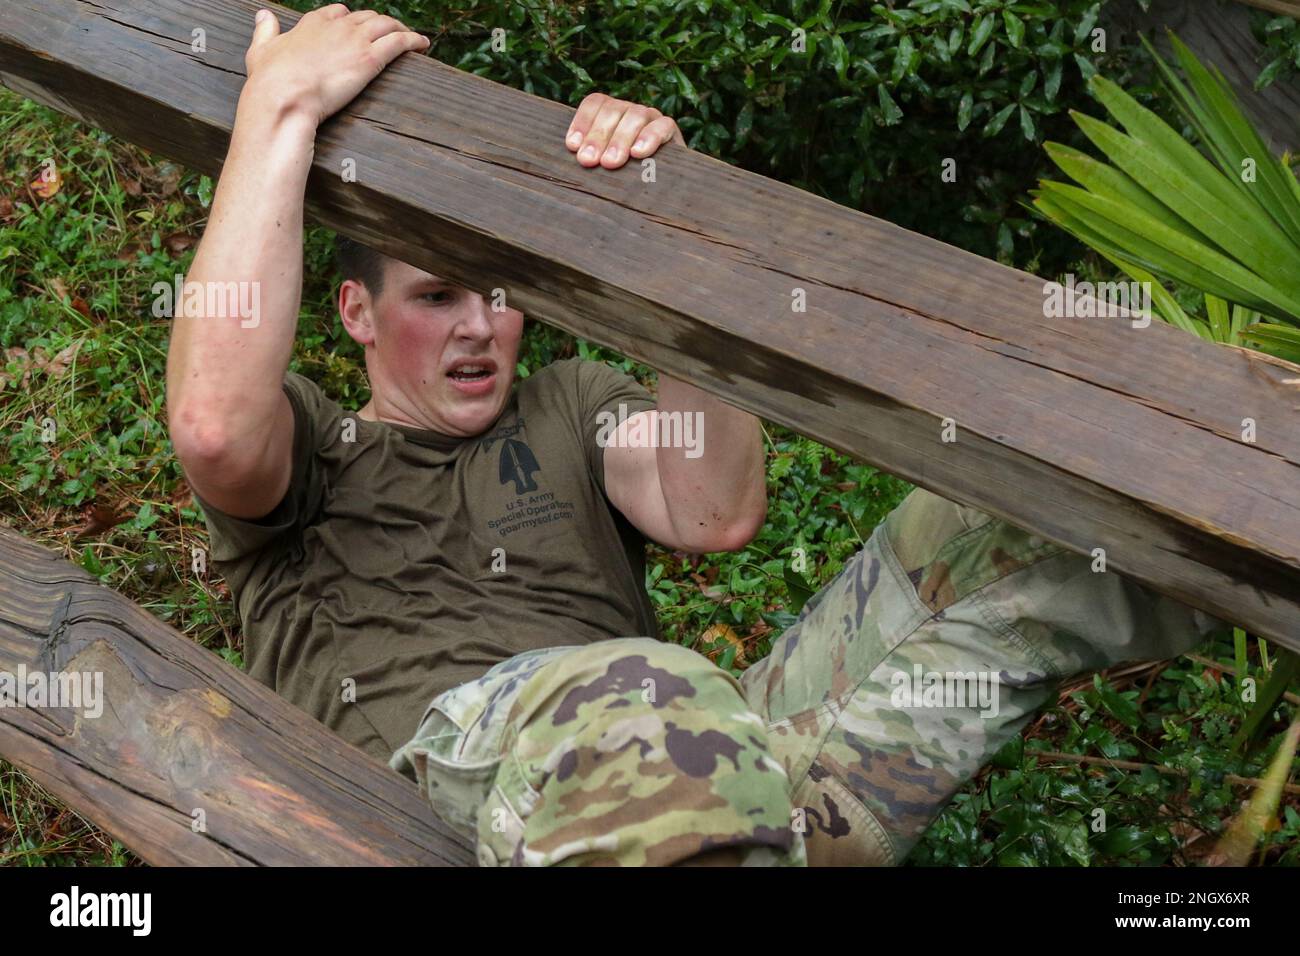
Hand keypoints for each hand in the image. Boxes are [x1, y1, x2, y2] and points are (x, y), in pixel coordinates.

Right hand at [242, 5, 429, 125]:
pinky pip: (399, 42)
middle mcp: (337, 26)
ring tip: (412, 38)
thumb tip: (263, 15)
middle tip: (389, 36)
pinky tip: (423, 45)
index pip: (338, 12)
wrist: (283, 97)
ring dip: (401, 29)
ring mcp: (355, 40)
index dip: (350, 20)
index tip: (357, 29)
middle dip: (379, 24)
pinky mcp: (370, 58)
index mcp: (313, 23)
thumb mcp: (261, 49)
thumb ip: (266, 30)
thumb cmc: (270, 80)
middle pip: (366, 17)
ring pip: (386, 24)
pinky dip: (414, 40)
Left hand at [565, 93, 682, 168]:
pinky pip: (662, 126)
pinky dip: (650, 137)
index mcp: (611, 114)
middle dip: (597, 136)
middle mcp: (630, 111)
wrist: (665, 188)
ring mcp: (651, 118)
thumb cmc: (627, 179)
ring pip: (635, 115)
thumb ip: (593, 159)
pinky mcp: (670, 130)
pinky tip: (638, 153)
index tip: (572, 146)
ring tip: (610, 162)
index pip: (595, 103)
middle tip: (588, 161)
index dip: (582, 121)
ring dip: (620, 139)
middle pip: (612, 110)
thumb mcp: (606, 167)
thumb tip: (578, 161)